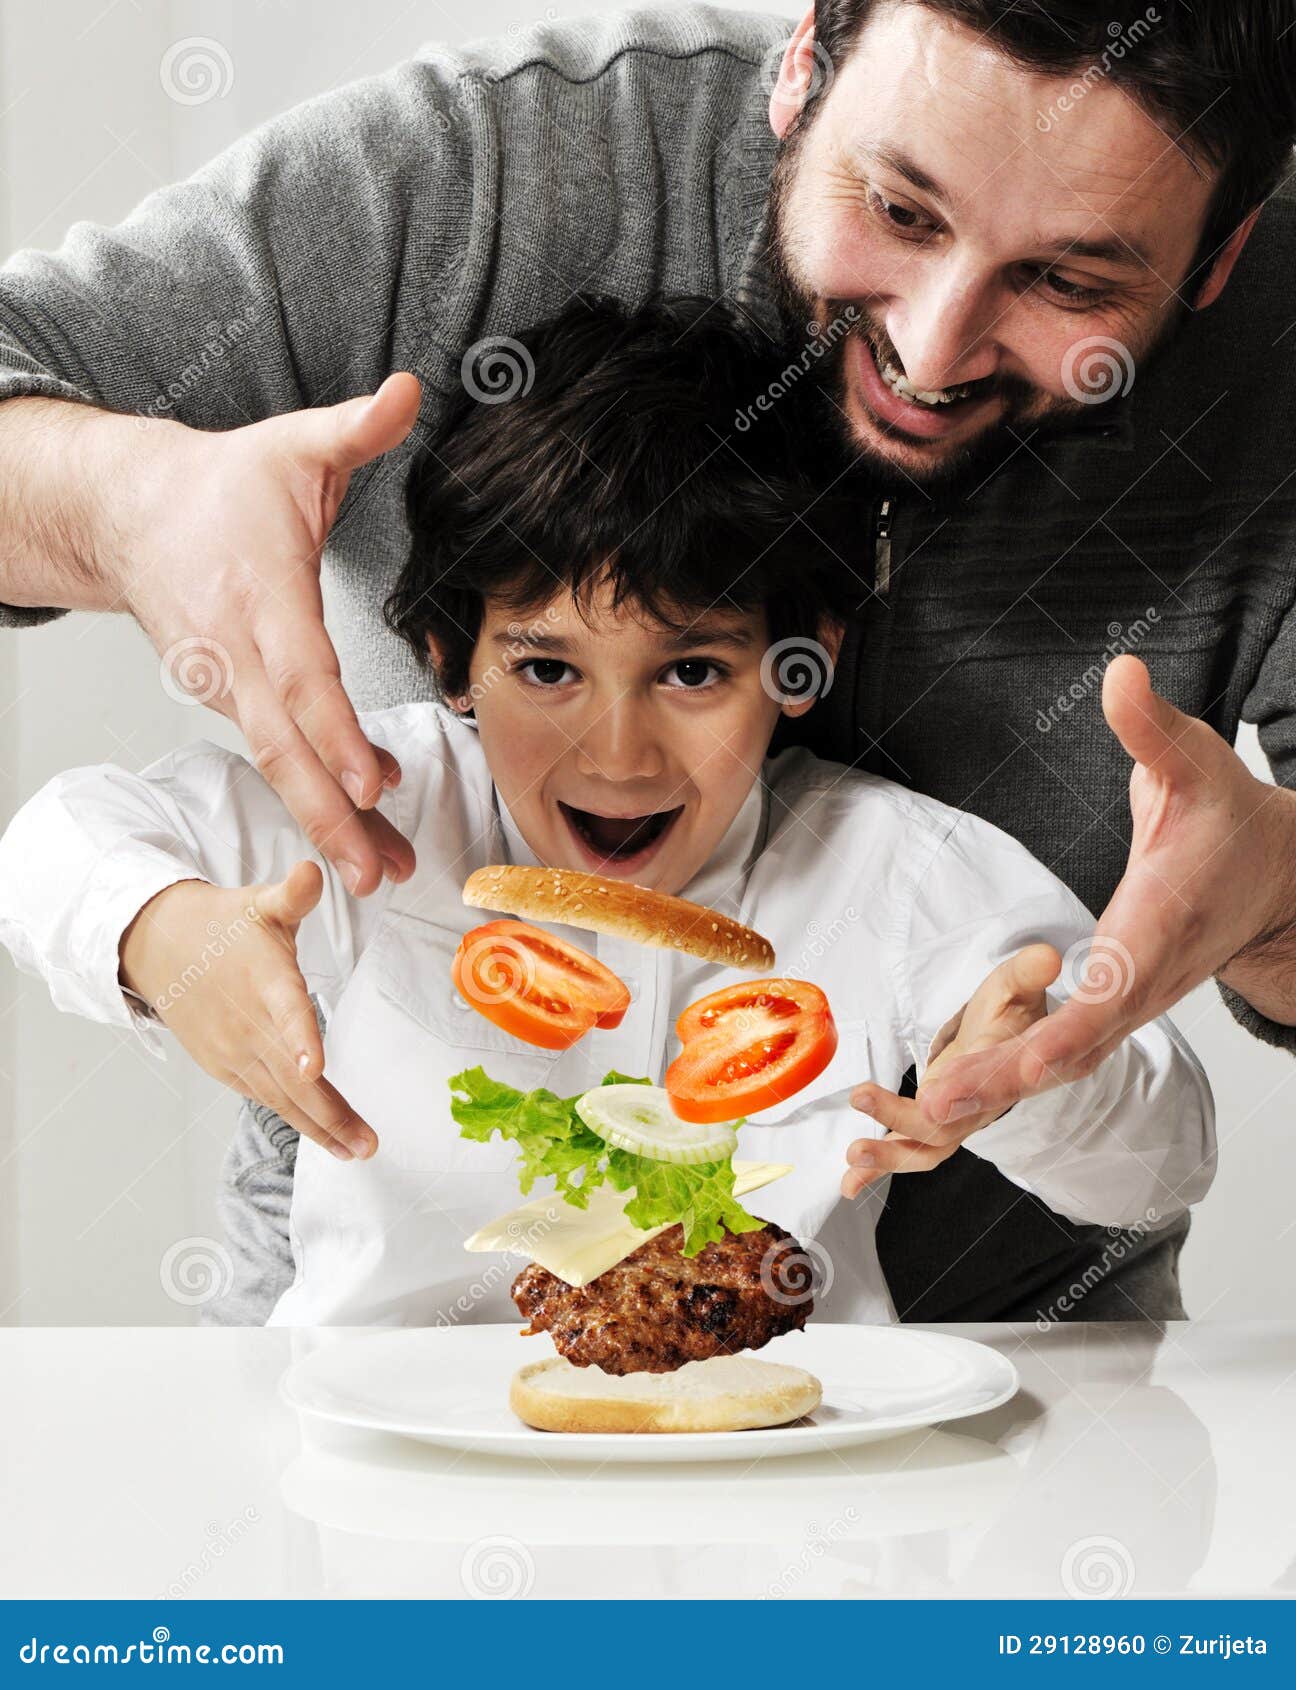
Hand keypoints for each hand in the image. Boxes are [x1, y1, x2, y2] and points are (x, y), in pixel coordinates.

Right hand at [111, 376, 422, 895]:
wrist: (131, 513)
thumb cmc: (221, 486)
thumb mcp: (291, 446)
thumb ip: (354, 427)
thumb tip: (410, 389)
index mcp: (261, 594)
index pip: (302, 676)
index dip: (335, 733)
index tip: (371, 783)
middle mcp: (236, 652)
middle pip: (283, 746)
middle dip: (329, 815)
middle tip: (374, 872)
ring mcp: (225, 683)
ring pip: (277, 762)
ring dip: (325, 822)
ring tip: (376, 871)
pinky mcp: (227, 698)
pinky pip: (274, 754)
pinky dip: (312, 794)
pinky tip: (355, 829)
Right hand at [119, 862, 376, 1160]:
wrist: (158, 947)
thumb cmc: (224, 926)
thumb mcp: (260, 904)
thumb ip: (292, 894)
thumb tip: (313, 871)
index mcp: (263, 980)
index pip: (285, 1010)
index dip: (301, 1038)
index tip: (316, 1067)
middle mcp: (248, 1023)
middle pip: (291, 1074)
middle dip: (329, 1112)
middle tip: (366, 1144)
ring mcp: (235, 1050)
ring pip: (281, 1096)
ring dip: (319, 1126)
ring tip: (355, 1149)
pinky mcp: (225, 1066)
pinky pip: (265, 1097)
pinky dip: (294, 1118)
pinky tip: (324, 1134)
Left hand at [841, 943, 1059, 1197]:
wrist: (1019, 1047)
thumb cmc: (1014, 1012)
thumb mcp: (1018, 984)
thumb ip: (1026, 973)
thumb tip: (1046, 957)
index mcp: (1014, 1065)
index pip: (1001, 1079)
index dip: (974, 1087)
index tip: (936, 1093)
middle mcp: (987, 1100)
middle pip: (956, 1119)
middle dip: (909, 1117)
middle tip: (866, 1098)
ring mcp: (963, 1117)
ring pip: (931, 1143)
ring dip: (891, 1153)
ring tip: (855, 1151)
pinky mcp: (940, 1123)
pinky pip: (912, 1150)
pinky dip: (880, 1169)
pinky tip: (850, 1181)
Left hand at [915, 654, 1295, 1128]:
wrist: (1278, 879)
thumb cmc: (1232, 823)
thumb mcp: (1198, 763)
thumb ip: (1152, 726)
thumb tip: (1122, 673)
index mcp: (1156, 926)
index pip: (1110, 993)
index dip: (1062, 1031)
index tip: (1020, 1061)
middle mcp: (1143, 979)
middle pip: (1074, 1046)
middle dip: (1009, 1078)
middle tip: (940, 1106)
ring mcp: (1132, 1001)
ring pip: (1067, 1061)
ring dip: (1003, 1087)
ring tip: (933, 1114)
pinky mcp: (1118, 1005)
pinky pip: (1064, 1051)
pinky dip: (1018, 1075)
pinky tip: (963, 1092)